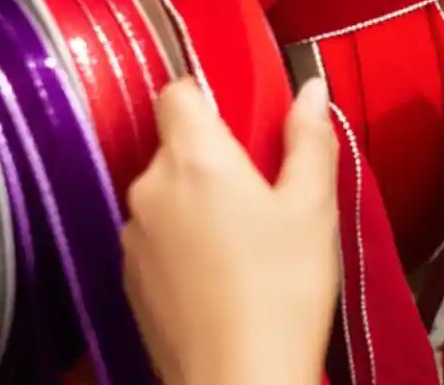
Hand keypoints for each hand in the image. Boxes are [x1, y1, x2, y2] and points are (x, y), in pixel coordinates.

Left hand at [122, 78, 339, 384]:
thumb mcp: (313, 207)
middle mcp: (149, 189)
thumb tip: (309, 87)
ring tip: (248, 240)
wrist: (240, 381)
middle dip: (215, 157)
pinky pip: (158, 237)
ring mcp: (134, 237)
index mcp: (194, 160)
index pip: (177, 92)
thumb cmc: (283, 290)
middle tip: (266, 190)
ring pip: (166, 194)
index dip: (209, 95)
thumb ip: (309, 139)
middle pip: (175, 146)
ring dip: (199, 201)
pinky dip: (185, 242)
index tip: (245, 119)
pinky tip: (223, 273)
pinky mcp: (130, 280)